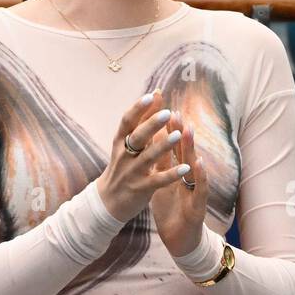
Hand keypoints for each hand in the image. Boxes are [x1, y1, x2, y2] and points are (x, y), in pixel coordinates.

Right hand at [95, 91, 190, 222]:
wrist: (109, 201)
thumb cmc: (123, 165)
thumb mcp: (129, 143)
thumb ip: (144, 120)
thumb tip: (157, 93)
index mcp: (120, 142)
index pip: (127, 121)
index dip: (139, 108)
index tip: (153, 95)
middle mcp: (124, 155)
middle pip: (137, 137)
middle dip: (151, 125)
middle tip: (167, 114)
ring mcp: (132, 172)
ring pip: (147, 158)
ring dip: (163, 146)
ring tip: (178, 135)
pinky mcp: (141, 188)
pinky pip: (157, 180)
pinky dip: (172, 174)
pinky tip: (186, 167)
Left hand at [149, 108, 209, 257]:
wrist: (181, 241)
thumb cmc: (171, 212)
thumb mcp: (160, 186)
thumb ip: (158, 167)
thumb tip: (148, 148)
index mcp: (173, 174)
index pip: (169, 149)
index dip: (164, 131)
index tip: (159, 112)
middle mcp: (185, 179)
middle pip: (182, 153)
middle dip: (178, 133)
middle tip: (174, 112)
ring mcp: (193, 191)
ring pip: (193, 167)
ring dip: (191, 149)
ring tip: (188, 130)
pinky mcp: (198, 207)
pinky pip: (200, 190)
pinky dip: (200, 176)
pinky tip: (200, 163)